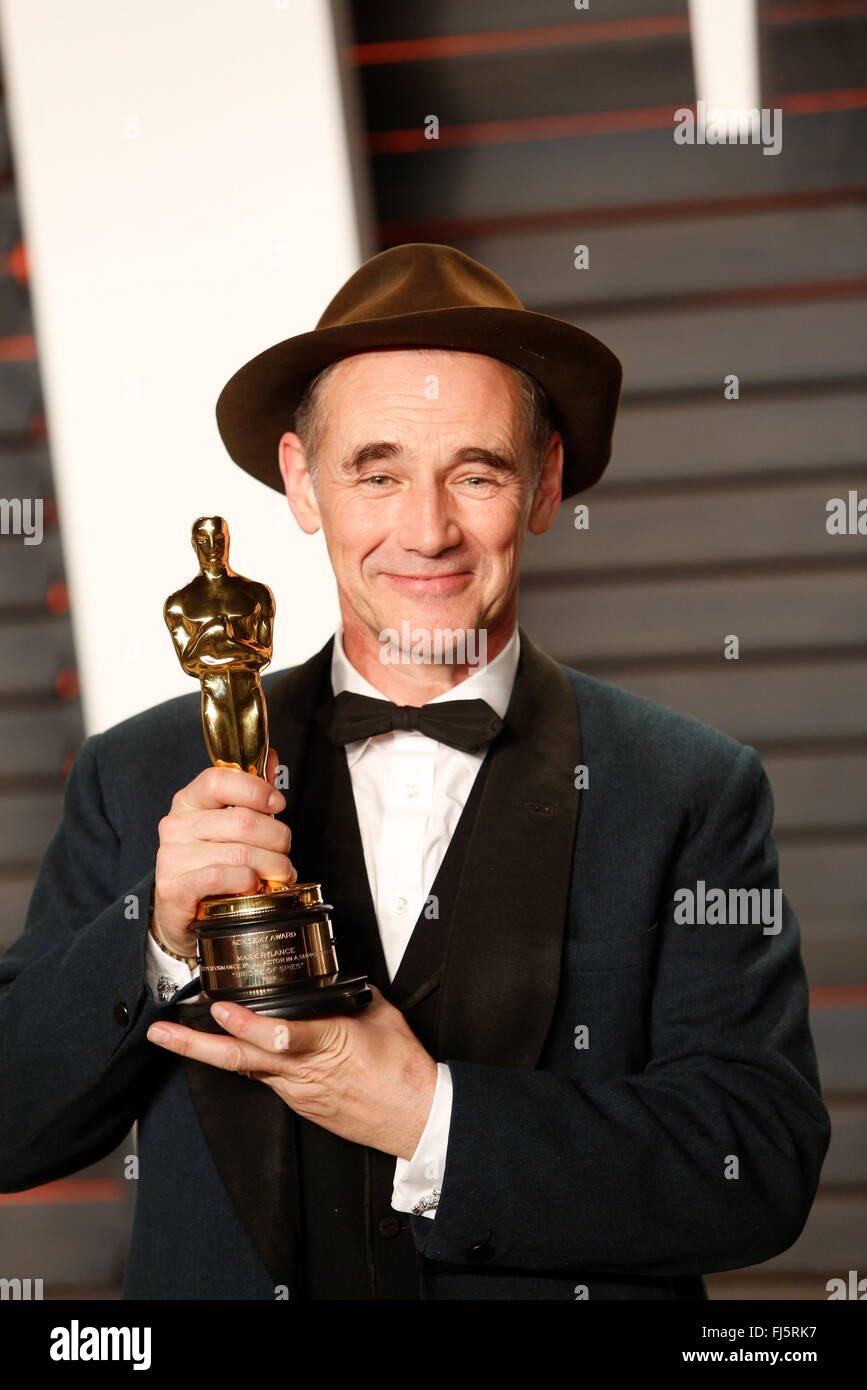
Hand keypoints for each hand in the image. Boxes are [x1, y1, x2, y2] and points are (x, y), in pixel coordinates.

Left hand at [146, 986, 438, 1159]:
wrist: (416, 1118)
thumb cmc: (403, 1069)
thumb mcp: (382, 1016)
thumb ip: (349, 995)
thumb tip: (333, 978)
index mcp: (328, 1043)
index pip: (282, 1036)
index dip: (248, 1025)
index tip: (222, 1010)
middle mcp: (304, 1071)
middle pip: (241, 1060)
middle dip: (195, 1046)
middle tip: (161, 1032)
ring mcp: (297, 1091)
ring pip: (245, 1069)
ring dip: (208, 1054)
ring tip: (174, 1037)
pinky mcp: (299, 1104)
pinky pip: (264, 1078)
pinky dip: (243, 1061)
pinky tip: (224, 1049)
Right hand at [152, 747, 295, 957]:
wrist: (181, 909)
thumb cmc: (211, 861)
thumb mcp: (228, 823)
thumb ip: (250, 791)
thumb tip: (272, 757)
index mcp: (189, 801)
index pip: (219, 779)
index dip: (256, 789)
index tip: (278, 804)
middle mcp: (177, 825)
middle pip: (242, 821)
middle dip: (277, 838)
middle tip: (284, 851)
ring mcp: (173, 856)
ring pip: (240, 853)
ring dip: (271, 865)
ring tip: (278, 873)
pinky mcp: (176, 887)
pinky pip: (223, 876)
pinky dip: (248, 881)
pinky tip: (253, 885)